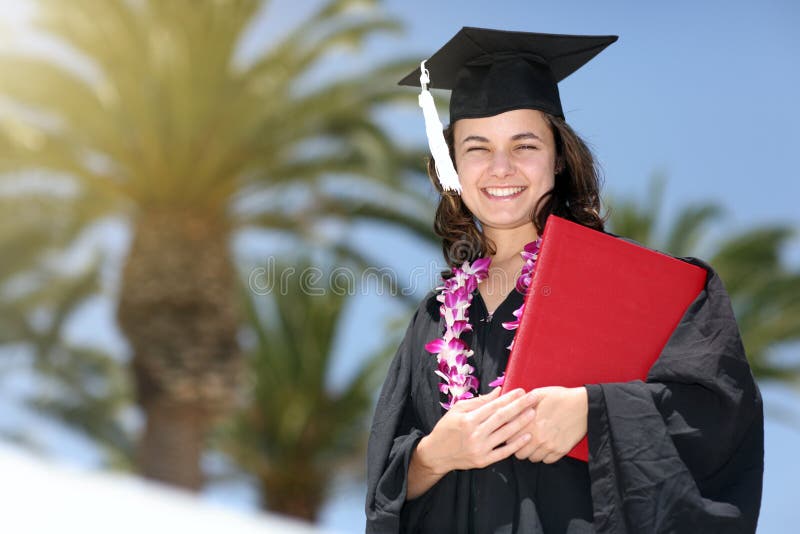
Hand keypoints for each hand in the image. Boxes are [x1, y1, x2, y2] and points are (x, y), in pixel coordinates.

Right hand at [416, 388, 537, 473]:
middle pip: (502, 418)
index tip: (521, 391)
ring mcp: (480, 449)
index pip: (493, 406)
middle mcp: (475, 434)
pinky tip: (527, 436)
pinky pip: (503, 452)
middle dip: (520, 406)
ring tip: (533, 413)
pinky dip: (516, 444)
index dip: (508, 398)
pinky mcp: (483, 461)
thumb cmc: (446, 428)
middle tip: (533, 398)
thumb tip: (498, 391)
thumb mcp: (457, 410)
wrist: (436, 454)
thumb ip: (478, 401)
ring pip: (505, 434)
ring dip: (521, 423)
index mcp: (468, 420)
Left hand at [511, 386, 587, 463]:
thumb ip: (522, 403)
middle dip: (519, 447)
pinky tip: (546, 445)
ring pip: (533, 459)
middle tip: (523, 440)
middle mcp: (538, 438)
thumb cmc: (561, 398)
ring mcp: (550, 446)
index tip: (512, 433)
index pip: (509, 440)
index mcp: (529, 424)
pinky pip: (547, 460)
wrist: (583, 405)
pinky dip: (545, 455)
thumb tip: (510, 407)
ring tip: (535, 442)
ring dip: (532, 452)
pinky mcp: (561, 451)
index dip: (509, 437)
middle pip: (519, 454)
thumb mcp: (538, 394)